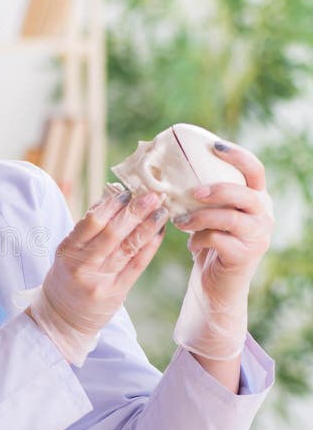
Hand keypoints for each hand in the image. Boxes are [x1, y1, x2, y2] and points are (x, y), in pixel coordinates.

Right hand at [28, 188, 168, 365]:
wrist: (62, 318)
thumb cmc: (66, 277)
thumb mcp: (67, 252)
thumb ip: (87, 228)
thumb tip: (110, 196)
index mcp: (67, 251)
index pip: (91, 223)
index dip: (111, 206)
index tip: (128, 191)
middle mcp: (83, 266)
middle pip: (112, 234)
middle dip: (135, 212)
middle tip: (153, 195)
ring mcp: (101, 281)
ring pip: (128, 248)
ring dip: (147, 226)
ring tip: (162, 210)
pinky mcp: (117, 292)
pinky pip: (137, 265)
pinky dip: (150, 246)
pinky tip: (159, 232)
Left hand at [171, 142, 273, 359]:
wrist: (215, 284)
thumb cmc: (208, 242)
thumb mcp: (207, 214)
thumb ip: (202, 195)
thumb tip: (167, 170)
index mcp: (255, 198)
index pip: (254, 169)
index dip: (237, 155)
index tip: (213, 145)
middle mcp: (263, 214)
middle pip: (245, 193)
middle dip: (216, 189)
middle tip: (193, 193)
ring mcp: (257, 236)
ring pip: (230, 217)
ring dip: (200, 217)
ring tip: (181, 222)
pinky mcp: (245, 256)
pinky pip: (219, 239)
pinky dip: (199, 239)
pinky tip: (192, 244)